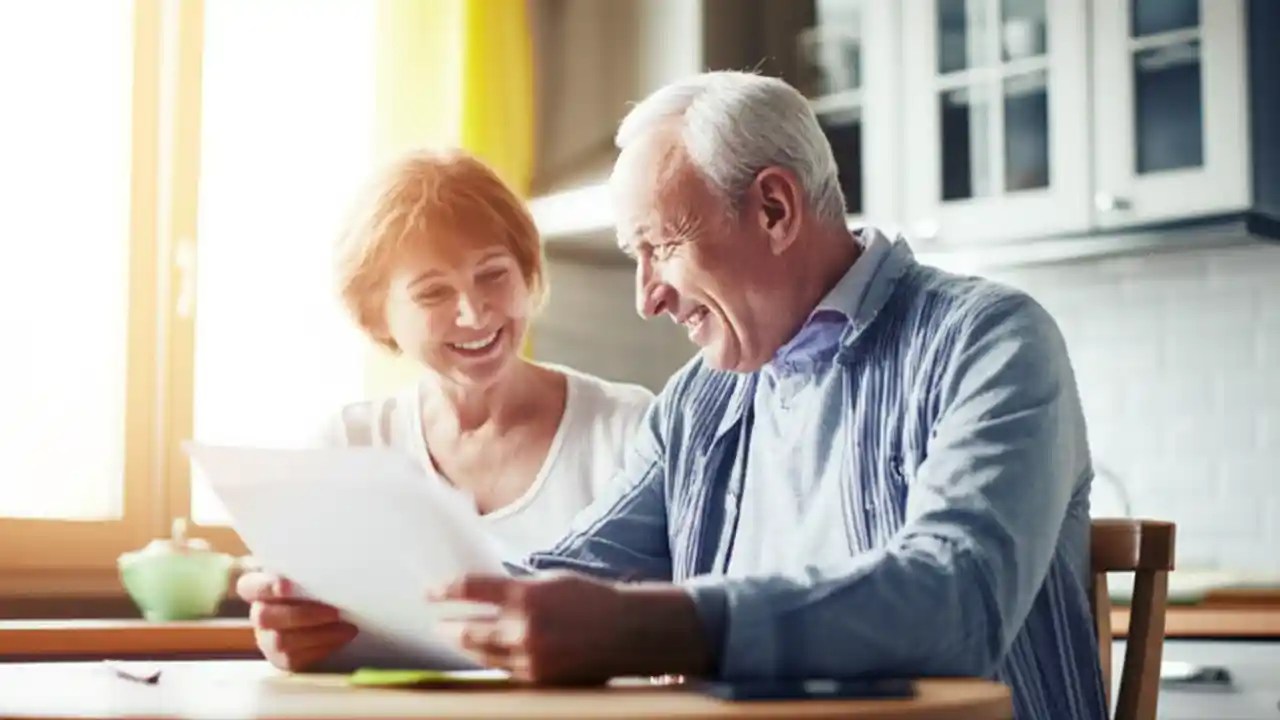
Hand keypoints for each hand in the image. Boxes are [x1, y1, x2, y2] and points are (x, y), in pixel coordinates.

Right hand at [237, 571, 357, 670]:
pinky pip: (296, 659)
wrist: (321, 611)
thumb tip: (331, 567)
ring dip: (319, 635)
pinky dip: (322, 648)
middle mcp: (259, 615)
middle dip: (303, 615)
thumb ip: (309, 572)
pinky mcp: (282, 660)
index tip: (286, 584)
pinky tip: (341, 638)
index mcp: (257, 588)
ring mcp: (267, 640)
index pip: (249, 586)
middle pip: (265, 617)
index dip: (265, 587)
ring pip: (282, 642)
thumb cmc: (313, 585)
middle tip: (334, 612)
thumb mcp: (307, 574)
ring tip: (347, 628)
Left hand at [435, 572, 709, 683]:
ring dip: (464, 645)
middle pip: (467, 630)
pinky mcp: (538, 679)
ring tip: (453, 638)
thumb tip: (486, 594)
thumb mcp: (552, 582)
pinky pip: (503, 669)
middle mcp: (523, 628)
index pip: (469, 589)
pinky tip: (484, 653)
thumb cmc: (593, 599)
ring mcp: (529, 658)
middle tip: (436, 622)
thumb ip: (518, 590)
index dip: (443, 590)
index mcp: (526, 596)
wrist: (627, 632)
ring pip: (482, 653)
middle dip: (447, 626)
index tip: (428, 591)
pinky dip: (490, 659)